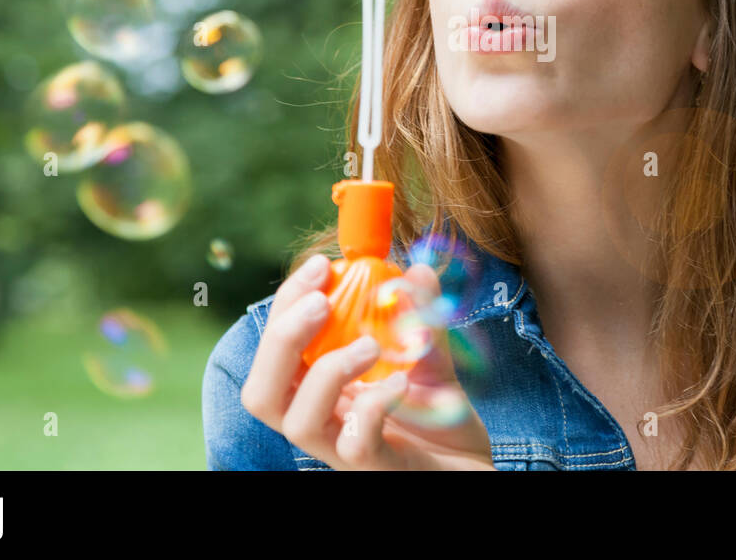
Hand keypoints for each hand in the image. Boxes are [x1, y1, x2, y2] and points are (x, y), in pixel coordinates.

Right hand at [240, 253, 495, 469]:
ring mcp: (343, 452)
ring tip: (371, 345)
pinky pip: (356, 445)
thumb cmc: (441, 417)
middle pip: (262, 391)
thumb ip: (422, 316)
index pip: (276, 349)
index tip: (321, 264)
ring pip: (298, 422)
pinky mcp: (376, 471)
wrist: (473, 468)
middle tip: (319, 302)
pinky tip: (402, 382)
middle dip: (282, 338)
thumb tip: (417, 270)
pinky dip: (374, 406)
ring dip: (327, 371)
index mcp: (318, 390)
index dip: (287, 303)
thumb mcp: (431, 357)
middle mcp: (322, 422)